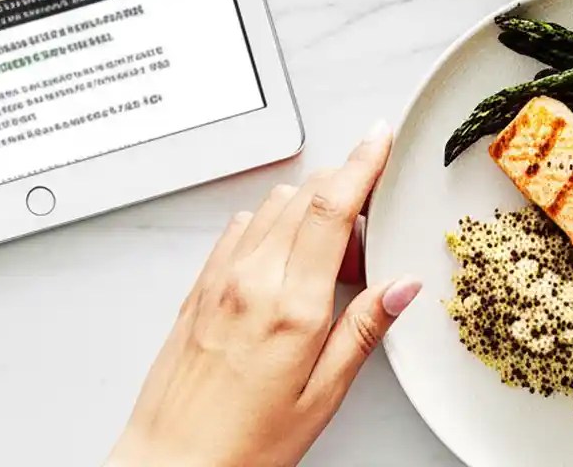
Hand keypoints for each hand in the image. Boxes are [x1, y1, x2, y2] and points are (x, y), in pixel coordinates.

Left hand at [106, 123, 420, 466]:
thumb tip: (402, 287)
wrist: (171, 465)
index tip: (379, 138)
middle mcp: (251, 281)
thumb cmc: (243, 444)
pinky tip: (286, 262)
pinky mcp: (199, 288)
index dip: (361, 163)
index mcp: (291, 307)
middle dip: (343, 183)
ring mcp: (220, 280)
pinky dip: (272, 225)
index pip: (333, 208)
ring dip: (309, 206)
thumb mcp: (323, 395)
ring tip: (332, 255)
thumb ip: (363, 330)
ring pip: (271, 206)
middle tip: (370, 219)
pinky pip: (241, 230)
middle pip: (304, 194)